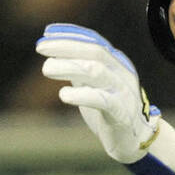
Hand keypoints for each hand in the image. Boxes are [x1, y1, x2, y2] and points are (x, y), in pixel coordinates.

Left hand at [36, 22, 174, 174]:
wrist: (134, 140)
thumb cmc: (110, 110)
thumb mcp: (94, 85)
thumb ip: (79, 69)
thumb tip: (53, 54)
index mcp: (116, 63)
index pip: (93, 41)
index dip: (70, 35)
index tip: (46, 33)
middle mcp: (121, 72)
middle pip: (95, 51)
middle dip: (66, 47)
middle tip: (40, 48)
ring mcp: (123, 91)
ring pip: (96, 71)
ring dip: (69, 67)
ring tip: (46, 69)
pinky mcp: (121, 113)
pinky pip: (102, 100)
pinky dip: (82, 95)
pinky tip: (64, 95)